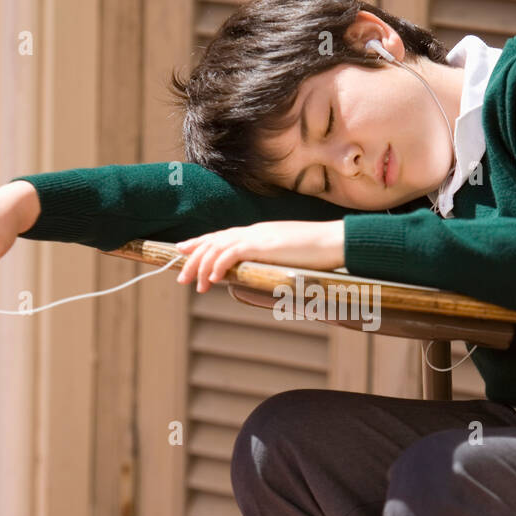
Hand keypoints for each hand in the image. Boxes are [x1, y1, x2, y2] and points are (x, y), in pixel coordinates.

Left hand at [175, 220, 345, 292]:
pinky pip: (231, 253)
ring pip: (217, 248)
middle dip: (193, 258)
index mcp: (258, 232)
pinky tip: (212, 278)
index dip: (200, 242)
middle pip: (214, 241)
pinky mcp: (263, 245)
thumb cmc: (318, 252)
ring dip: (202, 266)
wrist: (334, 240)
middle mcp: (253, 231)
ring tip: (195, 284)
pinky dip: (218, 265)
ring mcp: (257, 236)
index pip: (222, 235)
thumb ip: (271, 261)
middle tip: (181, 276)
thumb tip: (260, 273)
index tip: (183, 249)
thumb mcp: (289, 256)